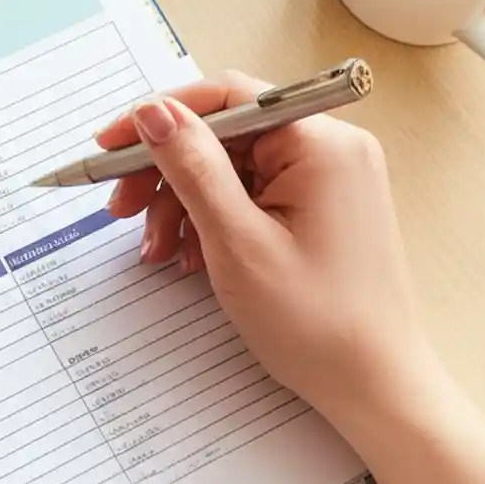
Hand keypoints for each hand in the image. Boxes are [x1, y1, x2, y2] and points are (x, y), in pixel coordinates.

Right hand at [98, 73, 435, 417]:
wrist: (374, 386)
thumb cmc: (317, 323)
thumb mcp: (237, 242)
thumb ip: (193, 167)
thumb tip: (154, 111)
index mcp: (321, 144)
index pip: (225, 97)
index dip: (160, 116)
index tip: (110, 146)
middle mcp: (330, 148)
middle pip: (223, 134)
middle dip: (166, 171)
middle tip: (122, 210)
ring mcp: (327, 179)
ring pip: (231, 167)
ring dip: (183, 202)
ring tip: (158, 251)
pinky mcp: (320, 207)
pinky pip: (251, 194)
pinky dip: (212, 219)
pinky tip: (189, 254)